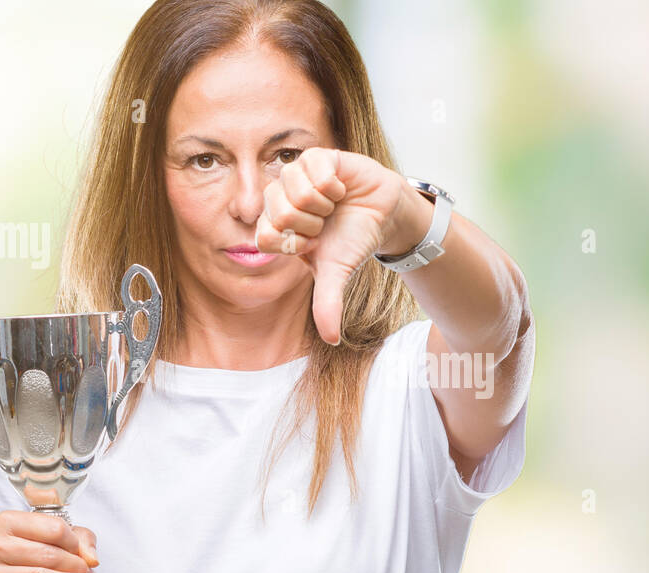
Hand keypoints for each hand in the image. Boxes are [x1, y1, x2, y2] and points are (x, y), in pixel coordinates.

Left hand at [256, 147, 429, 344]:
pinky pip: (313, 167)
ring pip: (293, 187)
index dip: (295, 242)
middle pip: (277, 212)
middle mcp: (282, 199)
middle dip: (310, 222)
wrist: (384, 215)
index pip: (264, 236)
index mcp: (278, 227)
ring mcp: (297, 176)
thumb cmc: (354, 240)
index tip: (314, 243)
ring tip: (334, 204)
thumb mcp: (338, 273)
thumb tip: (331, 340)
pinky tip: (341, 187)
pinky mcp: (318, 157)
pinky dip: (333, 183)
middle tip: (326, 222)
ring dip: (322, 202)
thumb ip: (328, 303)